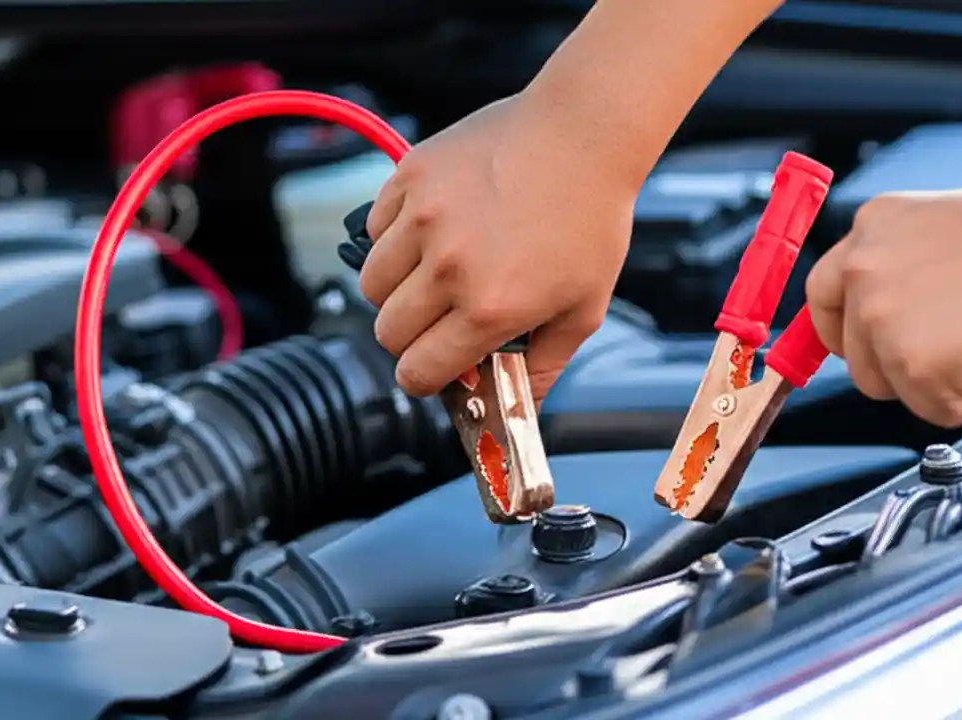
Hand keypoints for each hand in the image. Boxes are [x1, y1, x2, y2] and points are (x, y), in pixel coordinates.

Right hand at [359, 92, 639, 401]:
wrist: (582, 135)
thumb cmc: (590, 218)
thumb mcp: (584, 308)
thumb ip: (546, 366)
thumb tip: (522, 408)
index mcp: (491, 308)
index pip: (419, 371)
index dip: (424, 379)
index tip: (434, 369)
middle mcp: (450, 267)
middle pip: (387, 333)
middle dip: (409, 339)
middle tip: (439, 322)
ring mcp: (424, 219)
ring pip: (371, 283)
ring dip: (396, 290)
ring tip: (435, 273)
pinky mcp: (411, 178)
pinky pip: (375, 229)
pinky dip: (393, 239)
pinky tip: (433, 231)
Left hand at [805, 190, 961, 426]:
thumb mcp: (941, 223)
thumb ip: (902, 261)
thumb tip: (897, 299)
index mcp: (870, 229)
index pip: (822, 293)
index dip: (841, 326)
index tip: (855, 342)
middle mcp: (862, 274)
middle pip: (852, 352)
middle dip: (893, 361)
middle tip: (945, 347)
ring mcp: (882, 324)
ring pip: (889, 385)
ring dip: (931, 380)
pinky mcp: (913, 369)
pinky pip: (934, 408)